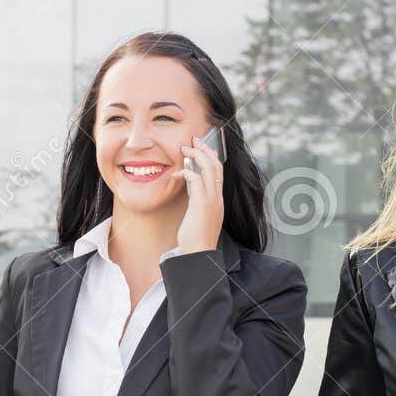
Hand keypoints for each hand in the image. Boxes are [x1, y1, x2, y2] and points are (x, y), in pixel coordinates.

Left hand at [173, 132, 223, 254]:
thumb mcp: (199, 219)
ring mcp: (212, 200)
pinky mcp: (202, 204)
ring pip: (210, 168)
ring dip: (197, 155)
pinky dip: (187, 171)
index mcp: (218, 201)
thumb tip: (192, 198)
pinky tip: (176, 173)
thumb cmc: (196, 241)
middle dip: (206, 150)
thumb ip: (198, 206)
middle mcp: (218, 198)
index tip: (203, 149)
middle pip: (217, 166)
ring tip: (185, 148)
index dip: (212, 158)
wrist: (199, 255)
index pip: (219, 173)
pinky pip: (196, 179)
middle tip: (194, 140)